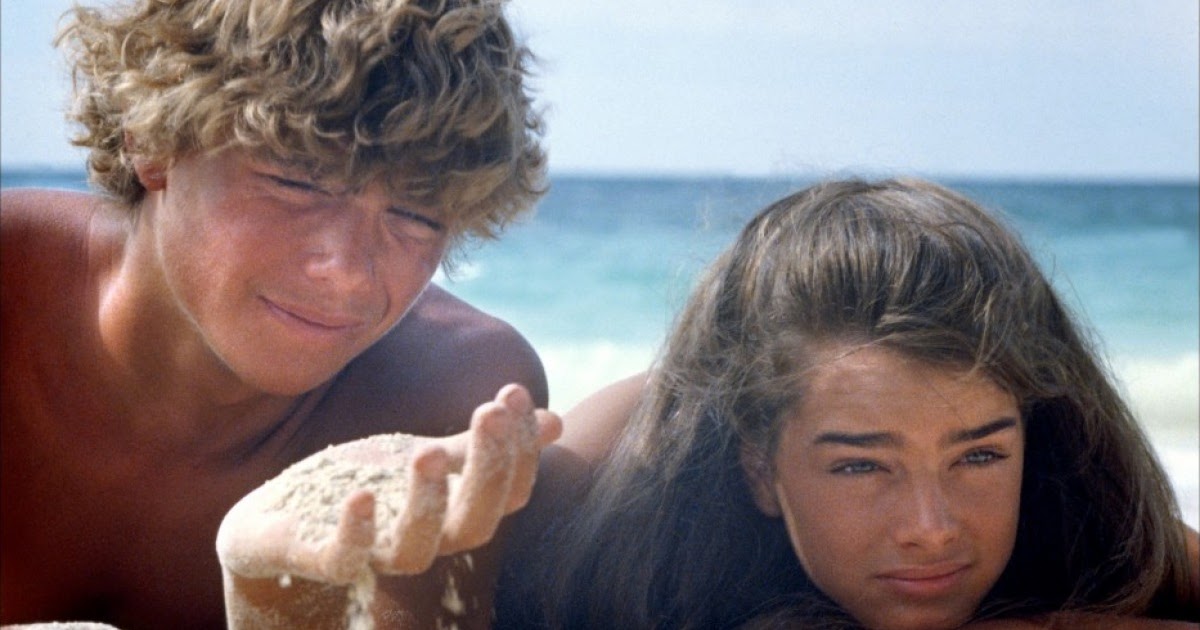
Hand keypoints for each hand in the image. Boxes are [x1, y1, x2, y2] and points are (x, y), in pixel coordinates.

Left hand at [215, 383, 561, 584]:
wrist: (276, 522)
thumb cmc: (362, 488)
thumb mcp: (427, 457)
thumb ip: (480, 446)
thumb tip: (555, 419)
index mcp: (452, 513)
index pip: (505, 493)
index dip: (518, 449)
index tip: (513, 393)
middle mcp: (422, 540)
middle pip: (473, 524)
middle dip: (488, 471)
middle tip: (491, 412)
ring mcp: (370, 554)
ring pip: (415, 551)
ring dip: (427, 503)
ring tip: (428, 451)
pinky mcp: (316, 557)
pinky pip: (342, 559)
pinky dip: (355, 533)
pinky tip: (362, 494)